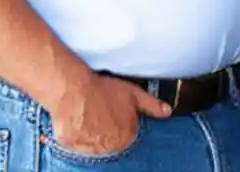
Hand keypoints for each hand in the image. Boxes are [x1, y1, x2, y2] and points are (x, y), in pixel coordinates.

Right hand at [48, 73, 171, 155]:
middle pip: (112, 140)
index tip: (114, 111)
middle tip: (100, 112)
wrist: (73, 91)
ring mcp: (90, 149)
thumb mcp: (133, 94)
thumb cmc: (102, 90)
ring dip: (93, 133)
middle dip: (108, 128)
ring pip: (95, 143)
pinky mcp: (72, 146)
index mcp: (126, 137)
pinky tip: (77, 120)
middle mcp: (109, 147)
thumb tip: (167, 111)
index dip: (122, 121)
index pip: (128, 134)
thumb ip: (152, 105)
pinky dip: (78, 134)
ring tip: (88, 115)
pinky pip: (77, 143)